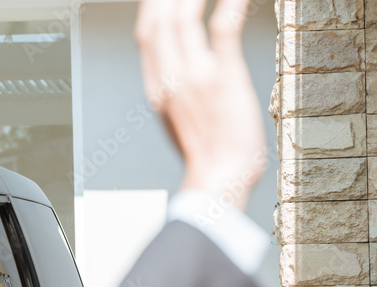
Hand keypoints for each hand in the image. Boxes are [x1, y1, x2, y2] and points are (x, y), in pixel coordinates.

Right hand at [135, 0, 266, 211]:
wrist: (221, 179)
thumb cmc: (209, 157)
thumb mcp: (181, 122)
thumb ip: (177, 94)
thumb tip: (182, 77)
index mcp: (159, 89)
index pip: (147, 34)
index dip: (153, 7)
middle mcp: (172, 79)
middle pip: (161, 19)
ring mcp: (196, 78)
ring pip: (185, 18)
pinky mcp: (224, 79)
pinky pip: (222, 30)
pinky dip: (229, 5)